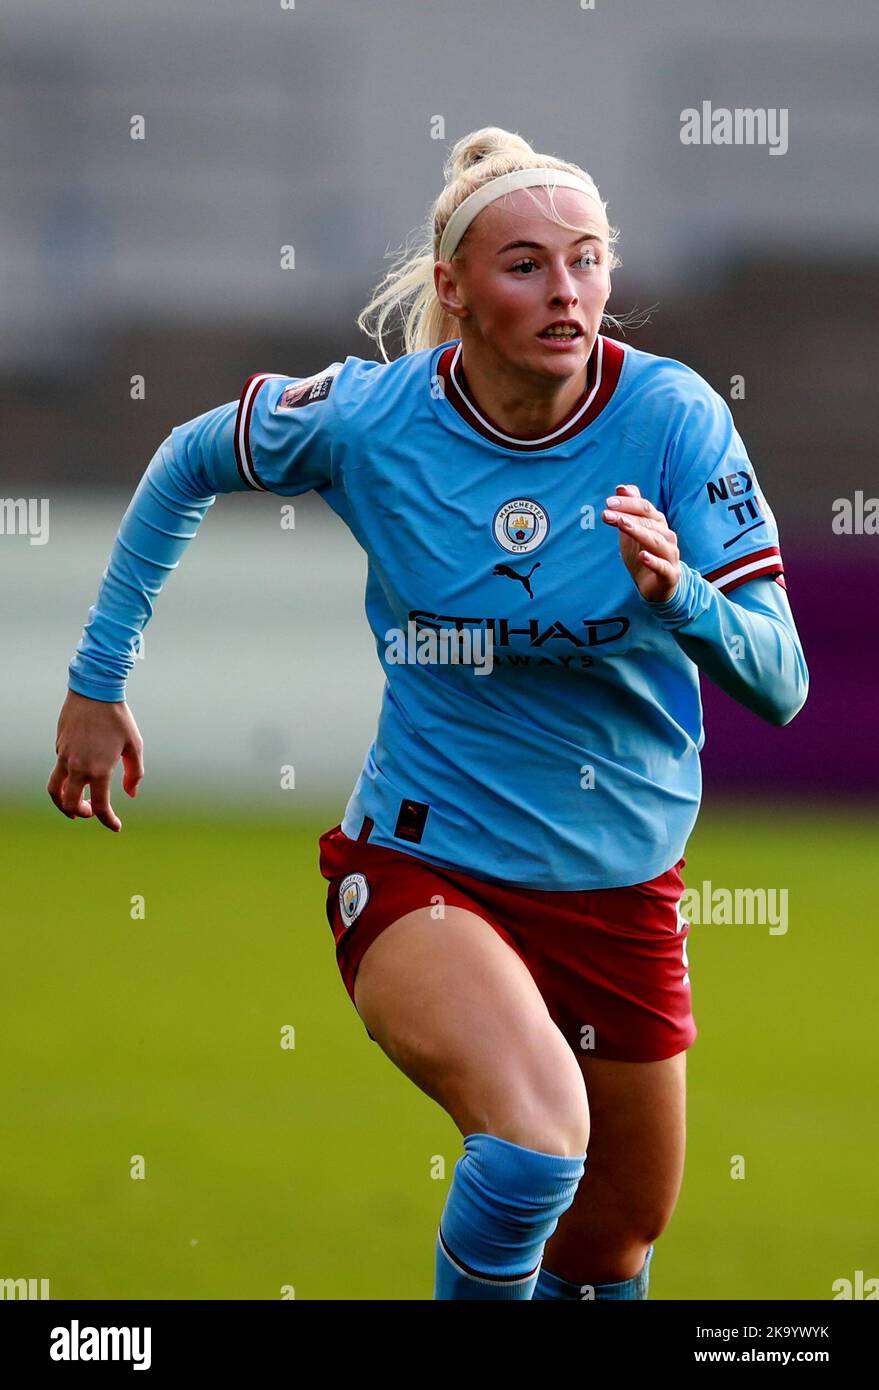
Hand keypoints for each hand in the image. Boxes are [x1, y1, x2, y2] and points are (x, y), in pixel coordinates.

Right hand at [47, 690, 143, 831]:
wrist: (94, 691)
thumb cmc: (118, 718)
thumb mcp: (135, 745)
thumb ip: (134, 773)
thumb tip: (130, 795)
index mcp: (99, 770)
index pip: (100, 806)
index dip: (108, 820)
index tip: (115, 826)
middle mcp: (78, 767)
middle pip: (71, 804)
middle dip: (82, 813)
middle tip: (91, 812)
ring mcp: (65, 757)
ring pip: (55, 790)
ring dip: (63, 803)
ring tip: (74, 805)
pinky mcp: (59, 748)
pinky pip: (58, 770)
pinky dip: (66, 779)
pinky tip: (79, 774)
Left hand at [601, 484, 680, 602]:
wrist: (656, 586)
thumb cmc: (643, 553)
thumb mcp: (633, 529)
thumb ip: (630, 508)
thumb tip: (622, 487)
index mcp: (658, 524)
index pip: (645, 508)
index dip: (628, 504)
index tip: (608, 503)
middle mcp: (667, 536)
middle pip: (649, 522)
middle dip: (627, 515)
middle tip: (607, 513)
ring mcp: (670, 555)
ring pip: (656, 541)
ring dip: (639, 532)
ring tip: (622, 525)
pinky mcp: (670, 574)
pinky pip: (662, 566)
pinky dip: (653, 561)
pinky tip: (641, 556)